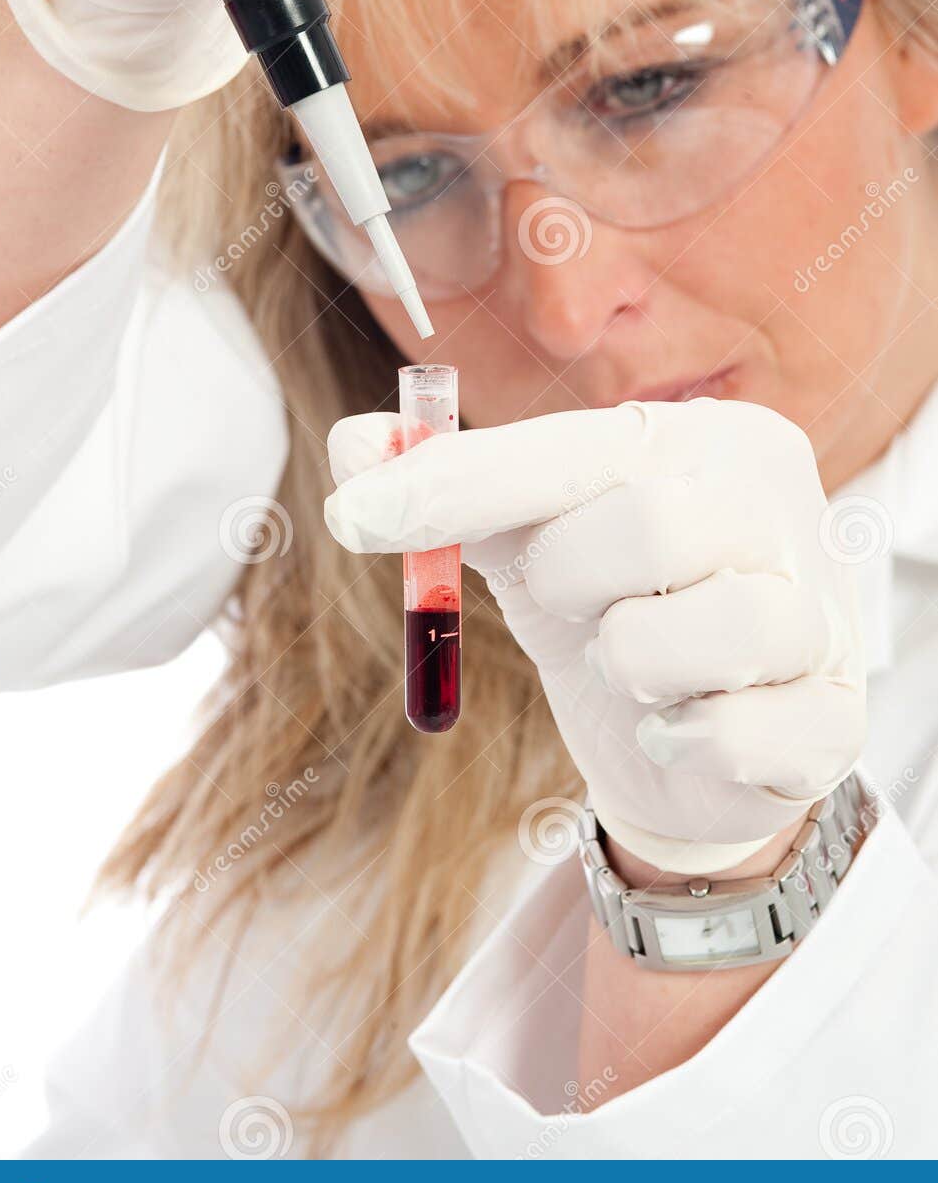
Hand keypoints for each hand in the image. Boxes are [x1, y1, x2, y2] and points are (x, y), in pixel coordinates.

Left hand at [324, 399, 865, 872]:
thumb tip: (351, 445)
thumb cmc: (611, 608)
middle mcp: (778, 505)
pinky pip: (745, 729)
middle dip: (571, 579)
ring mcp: (819, 611)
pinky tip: (674, 726)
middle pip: (648, 524)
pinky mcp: (832, 716)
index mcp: (701, 442)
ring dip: (630, 663)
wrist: (693, 740)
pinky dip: (681, 738)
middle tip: (572, 601)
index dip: (456, 482)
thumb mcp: (522, 540)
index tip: (355, 514)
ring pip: (709, 626)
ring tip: (631, 665)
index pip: (570, 447)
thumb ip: (446, 489)